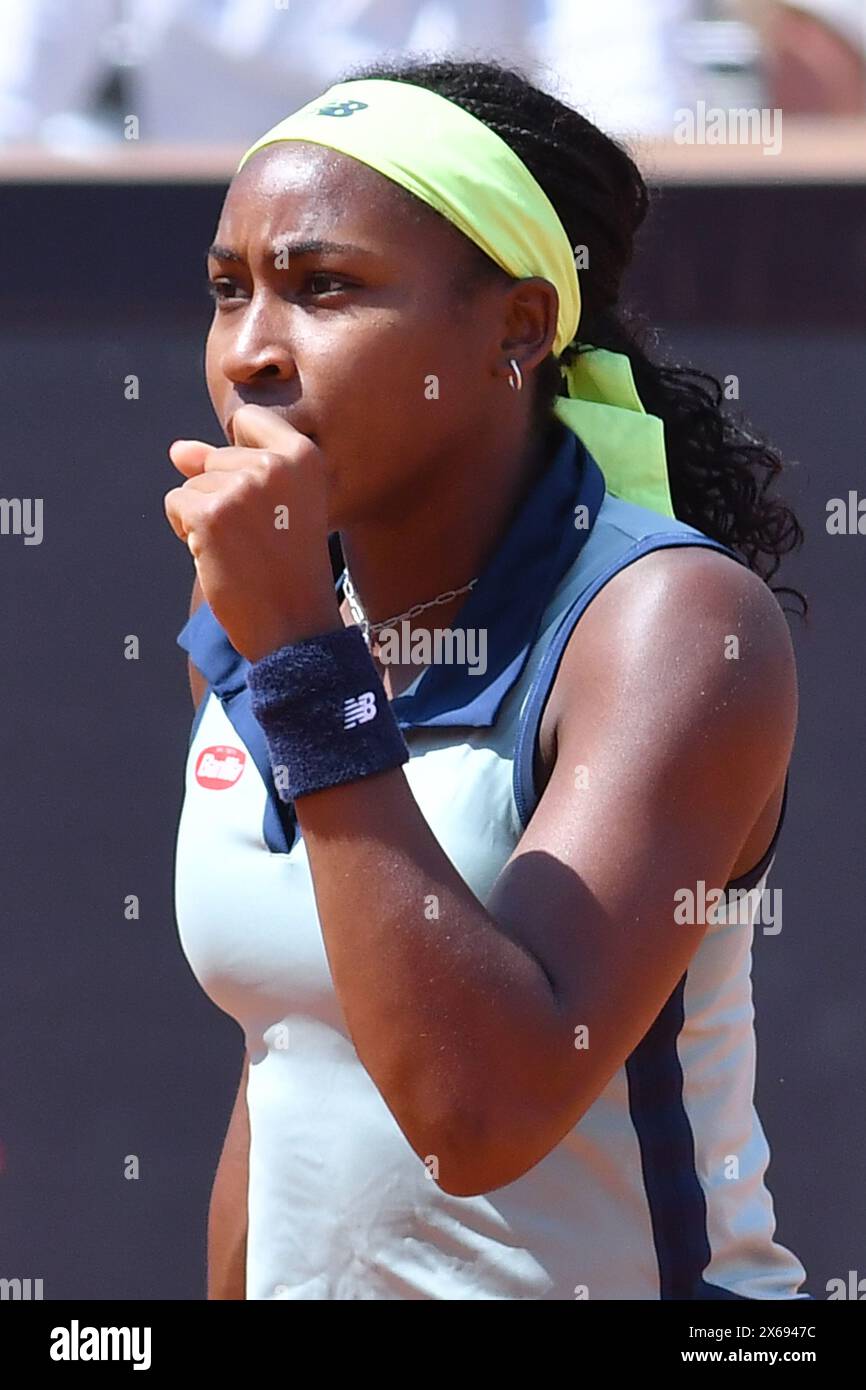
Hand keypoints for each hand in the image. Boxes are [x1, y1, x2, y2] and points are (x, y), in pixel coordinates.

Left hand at [164, 405, 341, 661]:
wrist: (293, 625)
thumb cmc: (287, 569)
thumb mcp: (275, 506)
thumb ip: (228, 466)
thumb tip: (177, 450)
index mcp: (305, 457)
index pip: (249, 421)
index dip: (240, 460)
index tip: (265, 502)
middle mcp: (275, 464)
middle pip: (216, 458)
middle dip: (222, 496)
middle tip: (260, 539)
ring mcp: (241, 488)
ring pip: (193, 483)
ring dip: (205, 518)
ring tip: (244, 551)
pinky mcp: (210, 514)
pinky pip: (176, 503)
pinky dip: (187, 532)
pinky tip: (219, 556)